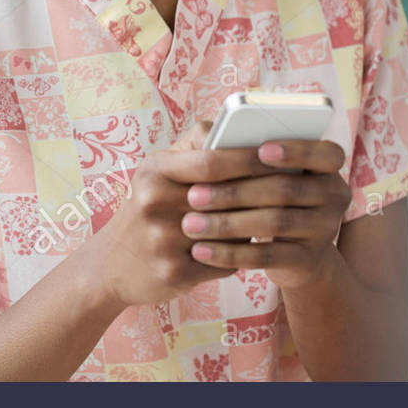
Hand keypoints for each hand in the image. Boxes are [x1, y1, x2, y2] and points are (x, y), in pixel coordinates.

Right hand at [86, 121, 300, 307]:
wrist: (110, 264)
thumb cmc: (146, 208)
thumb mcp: (156, 171)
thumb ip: (194, 150)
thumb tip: (241, 134)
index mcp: (154, 171)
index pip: (212, 160)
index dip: (251, 158)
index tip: (282, 155)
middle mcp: (154, 203)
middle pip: (227, 196)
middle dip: (265, 191)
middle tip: (296, 187)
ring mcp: (163, 240)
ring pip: (232, 232)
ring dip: (256, 227)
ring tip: (276, 217)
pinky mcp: (173, 273)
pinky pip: (225, 263)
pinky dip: (240, 256)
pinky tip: (246, 250)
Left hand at [179, 138, 350, 289]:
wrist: (291, 253)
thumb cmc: (266, 196)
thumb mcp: (263, 174)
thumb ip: (246, 152)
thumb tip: (210, 143)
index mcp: (326, 165)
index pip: (327, 153)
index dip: (297, 151)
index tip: (261, 150)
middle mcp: (333, 195)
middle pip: (285, 189)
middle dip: (234, 191)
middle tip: (192, 195)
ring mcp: (324, 229)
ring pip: (274, 222)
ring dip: (226, 223)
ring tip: (189, 225)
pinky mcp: (306, 261)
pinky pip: (266, 256)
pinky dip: (229, 253)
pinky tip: (200, 250)